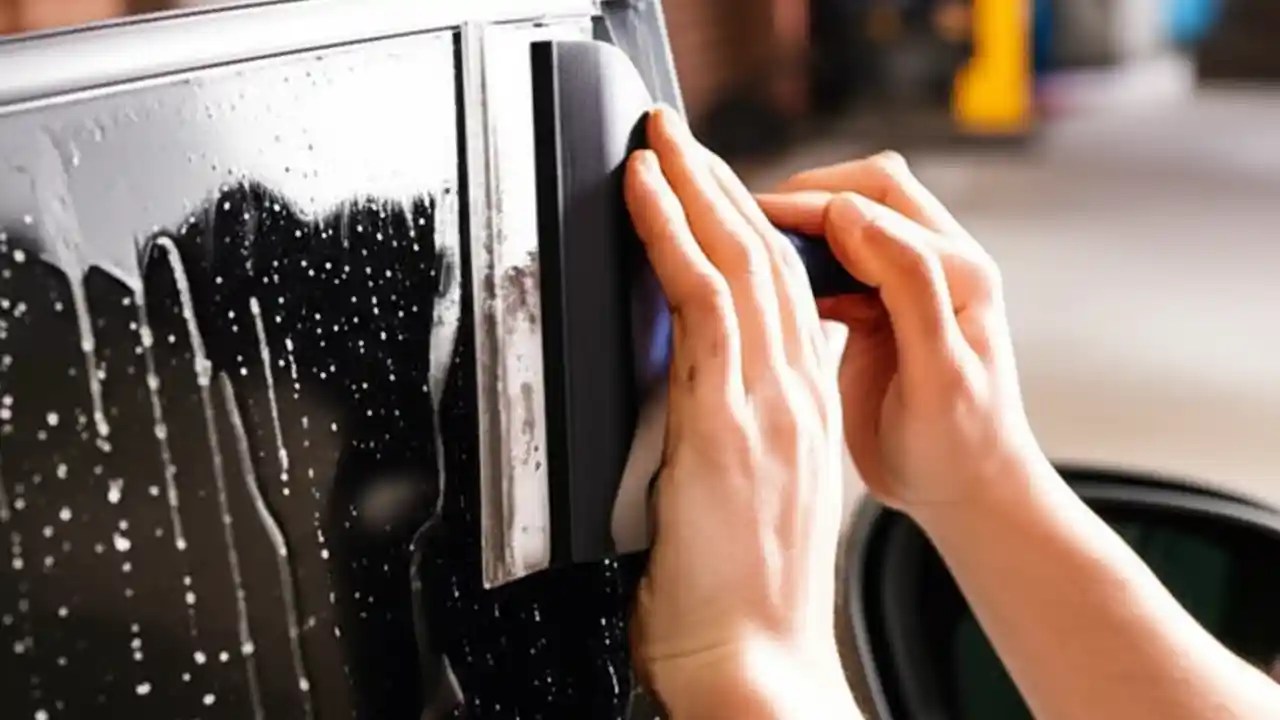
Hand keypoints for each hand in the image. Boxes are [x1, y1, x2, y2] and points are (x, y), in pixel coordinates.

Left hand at [624, 108, 857, 716]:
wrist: (756, 666)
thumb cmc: (742, 600)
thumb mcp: (745, 497)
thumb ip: (732, 436)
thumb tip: (689, 405)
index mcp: (801, 412)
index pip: (785, 294)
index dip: (751, 231)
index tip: (717, 192)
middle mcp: (795, 394)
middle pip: (768, 261)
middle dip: (723, 186)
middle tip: (685, 138)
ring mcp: (767, 400)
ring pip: (740, 262)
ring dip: (698, 188)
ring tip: (664, 140)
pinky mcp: (726, 415)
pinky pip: (701, 296)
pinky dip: (673, 232)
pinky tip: (649, 191)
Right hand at [757, 154, 1044, 518]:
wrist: (964, 494)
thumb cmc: (959, 448)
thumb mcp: (939, 374)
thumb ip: (909, 288)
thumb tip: (855, 215)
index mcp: (958, 271)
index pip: (875, 204)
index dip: (810, 206)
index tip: (749, 218)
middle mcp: (938, 264)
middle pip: (864, 192)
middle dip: (804, 197)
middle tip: (743, 220)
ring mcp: (906, 285)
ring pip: (846, 223)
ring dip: (799, 229)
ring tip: (743, 246)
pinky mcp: (878, 309)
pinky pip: (833, 264)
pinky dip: (798, 265)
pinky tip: (765, 288)